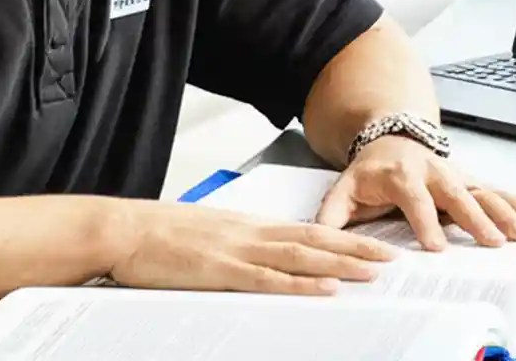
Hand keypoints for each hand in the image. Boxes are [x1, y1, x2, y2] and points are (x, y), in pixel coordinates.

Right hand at [108, 201, 400, 295]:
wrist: (123, 229)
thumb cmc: (158, 235)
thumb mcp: (207, 234)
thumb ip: (236, 245)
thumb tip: (261, 259)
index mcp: (248, 225)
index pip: (306, 231)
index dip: (343, 238)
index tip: (372, 245)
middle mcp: (250, 233)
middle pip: (315, 240)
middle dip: (357, 248)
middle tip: (392, 257)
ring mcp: (238, 251)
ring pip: (301, 257)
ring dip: (340, 264)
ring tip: (373, 272)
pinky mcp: (221, 271)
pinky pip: (269, 280)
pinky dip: (301, 285)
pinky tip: (325, 289)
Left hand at [315, 135, 515, 251]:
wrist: (391, 137)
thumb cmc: (370, 171)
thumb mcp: (345, 188)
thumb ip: (332, 214)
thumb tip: (318, 236)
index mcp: (401, 174)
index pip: (414, 198)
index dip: (425, 220)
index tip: (436, 245)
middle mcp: (434, 172)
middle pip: (457, 195)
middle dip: (476, 218)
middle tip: (492, 242)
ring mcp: (457, 175)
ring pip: (485, 193)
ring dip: (506, 212)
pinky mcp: (472, 180)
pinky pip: (500, 192)